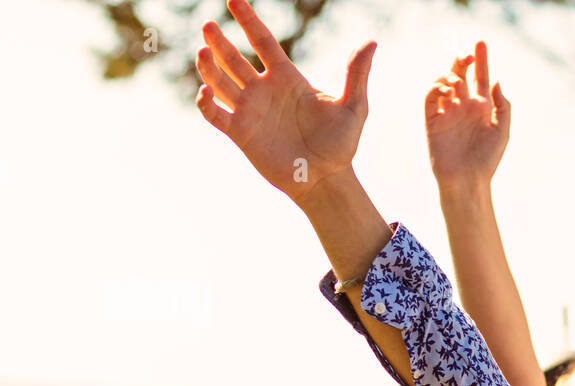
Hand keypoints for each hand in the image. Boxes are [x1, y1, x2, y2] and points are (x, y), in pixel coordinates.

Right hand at [194, 0, 375, 206]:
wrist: (327, 180)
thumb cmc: (340, 145)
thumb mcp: (353, 107)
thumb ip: (357, 74)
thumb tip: (372, 42)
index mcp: (287, 78)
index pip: (262, 41)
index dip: (247, 20)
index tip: (233, 0)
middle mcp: (264, 90)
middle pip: (234, 58)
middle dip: (219, 41)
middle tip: (208, 25)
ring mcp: (250, 111)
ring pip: (220, 81)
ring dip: (209, 67)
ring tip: (202, 50)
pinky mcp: (241, 133)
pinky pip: (216, 114)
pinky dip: (206, 102)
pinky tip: (206, 91)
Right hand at [426, 41, 510, 190]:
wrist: (468, 180)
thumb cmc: (487, 159)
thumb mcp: (502, 129)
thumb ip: (502, 105)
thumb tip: (497, 81)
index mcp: (481, 108)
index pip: (480, 78)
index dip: (481, 60)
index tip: (481, 42)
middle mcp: (463, 107)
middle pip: (460, 75)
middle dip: (463, 60)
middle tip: (468, 53)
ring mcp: (447, 112)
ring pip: (444, 83)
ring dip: (450, 75)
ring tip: (458, 81)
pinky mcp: (432, 120)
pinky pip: (430, 98)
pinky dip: (437, 88)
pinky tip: (448, 90)